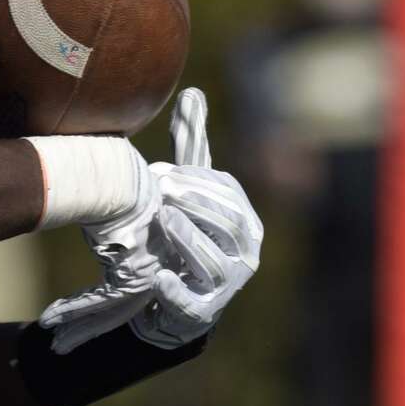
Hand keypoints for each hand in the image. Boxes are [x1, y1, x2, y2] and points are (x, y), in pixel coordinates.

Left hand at [38, 89, 262, 353]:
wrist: (172, 295)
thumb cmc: (184, 231)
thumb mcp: (187, 188)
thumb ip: (191, 145)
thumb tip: (192, 92)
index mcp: (243, 219)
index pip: (226, 193)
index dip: (196, 181)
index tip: (160, 173)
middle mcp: (244, 251)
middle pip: (227, 222)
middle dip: (194, 203)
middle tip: (160, 189)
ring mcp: (227, 285)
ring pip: (213, 260)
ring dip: (188, 239)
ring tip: (163, 220)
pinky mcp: (202, 312)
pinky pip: (194, 302)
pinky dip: (178, 291)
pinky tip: (160, 277)